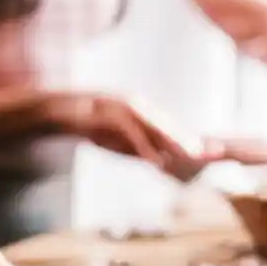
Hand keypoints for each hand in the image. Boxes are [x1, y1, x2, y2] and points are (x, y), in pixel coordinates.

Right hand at [50, 94, 213, 170]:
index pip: (170, 125)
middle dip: (190, 139)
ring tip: (192, 156)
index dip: (190, 138)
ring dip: (174, 141)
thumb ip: (137, 148)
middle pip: (168, 123)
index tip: (210, 151)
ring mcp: (122, 106)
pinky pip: (131, 132)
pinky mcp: (109, 113)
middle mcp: (135, 103)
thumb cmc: (86, 125)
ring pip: (154, 125)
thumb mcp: (116, 140)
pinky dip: (145, 146)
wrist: (55, 111)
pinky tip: (156, 160)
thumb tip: (158, 162)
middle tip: (211, 153)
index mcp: (140, 109)